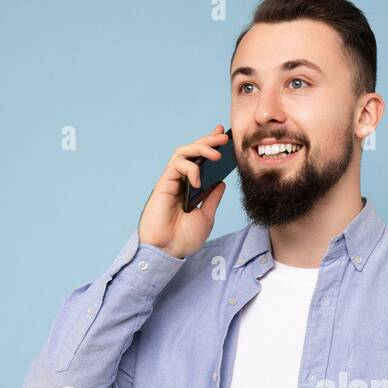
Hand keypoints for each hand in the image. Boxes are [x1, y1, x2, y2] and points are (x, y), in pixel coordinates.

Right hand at [137, 124, 231, 259]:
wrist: (168, 251)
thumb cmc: (183, 238)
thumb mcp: (206, 216)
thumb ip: (212, 198)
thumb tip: (221, 182)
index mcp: (190, 188)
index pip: (200, 161)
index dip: (210, 146)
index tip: (224, 137)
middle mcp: (180, 181)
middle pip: (192, 152)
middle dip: (208, 140)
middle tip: (223, 137)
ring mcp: (171, 181)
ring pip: (183, 153)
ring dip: (201, 148)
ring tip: (217, 153)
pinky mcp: (164, 184)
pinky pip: (176, 165)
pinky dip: (190, 168)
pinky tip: (198, 180)